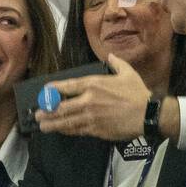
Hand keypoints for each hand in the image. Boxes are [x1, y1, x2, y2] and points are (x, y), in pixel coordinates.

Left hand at [34, 54, 149, 140]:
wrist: (147, 114)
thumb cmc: (137, 93)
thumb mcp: (127, 73)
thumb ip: (116, 63)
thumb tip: (111, 55)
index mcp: (93, 84)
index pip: (67, 86)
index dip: (53, 89)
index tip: (44, 91)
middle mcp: (88, 100)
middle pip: (61, 107)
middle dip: (47, 111)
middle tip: (38, 114)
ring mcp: (90, 117)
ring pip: (66, 121)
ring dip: (52, 124)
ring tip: (43, 126)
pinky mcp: (96, 130)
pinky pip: (77, 130)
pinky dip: (67, 130)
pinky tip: (61, 130)